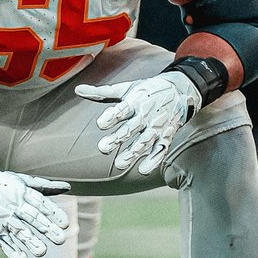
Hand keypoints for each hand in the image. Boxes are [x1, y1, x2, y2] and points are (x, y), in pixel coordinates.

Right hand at [0, 169, 69, 257]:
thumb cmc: (2, 184)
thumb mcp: (23, 181)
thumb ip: (45, 187)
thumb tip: (68, 187)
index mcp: (23, 192)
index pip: (40, 203)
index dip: (53, 213)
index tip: (65, 224)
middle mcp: (13, 205)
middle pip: (32, 218)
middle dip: (46, 229)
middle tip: (61, 240)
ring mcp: (3, 218)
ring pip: (18, 230)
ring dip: (30, 241)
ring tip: (42, 252)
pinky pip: (3, 240)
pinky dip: (11, 250)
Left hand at [75, 72, 202, 174]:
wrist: (180, 89)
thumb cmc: (146, 90)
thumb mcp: (125, 88)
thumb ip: (101, 93)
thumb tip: (77, 90)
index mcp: (135, 101)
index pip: (122, 109)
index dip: (112, 116)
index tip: (100, 124)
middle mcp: (146, 114)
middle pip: (131, 127)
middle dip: (118, 138)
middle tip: (102, 148)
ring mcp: (157, 126)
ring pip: (145, 141)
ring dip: (133, 153)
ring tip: (119, 164)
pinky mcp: (167, 135)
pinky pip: (161, 149)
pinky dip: (153, 160)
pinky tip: (142, 170)